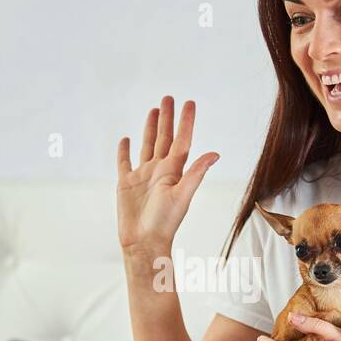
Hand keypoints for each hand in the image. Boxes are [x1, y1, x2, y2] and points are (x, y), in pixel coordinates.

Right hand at [117, 96, 218, 257]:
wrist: (143, 243)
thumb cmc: (165, 223)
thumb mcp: (182, 196)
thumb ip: (196, 173)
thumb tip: (215, 154)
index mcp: (174, 171)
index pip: (181, 140)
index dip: (186, 122)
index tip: (189, 103)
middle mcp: (159, 170)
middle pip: (164, 138)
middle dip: (167, 118)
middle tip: (169, 98)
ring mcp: (142, 176)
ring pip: (147, 145)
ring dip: (150, 128)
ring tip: (153, 110)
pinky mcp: (126, 184)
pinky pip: (125, 162)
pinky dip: (125, 150)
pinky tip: (127, 139)